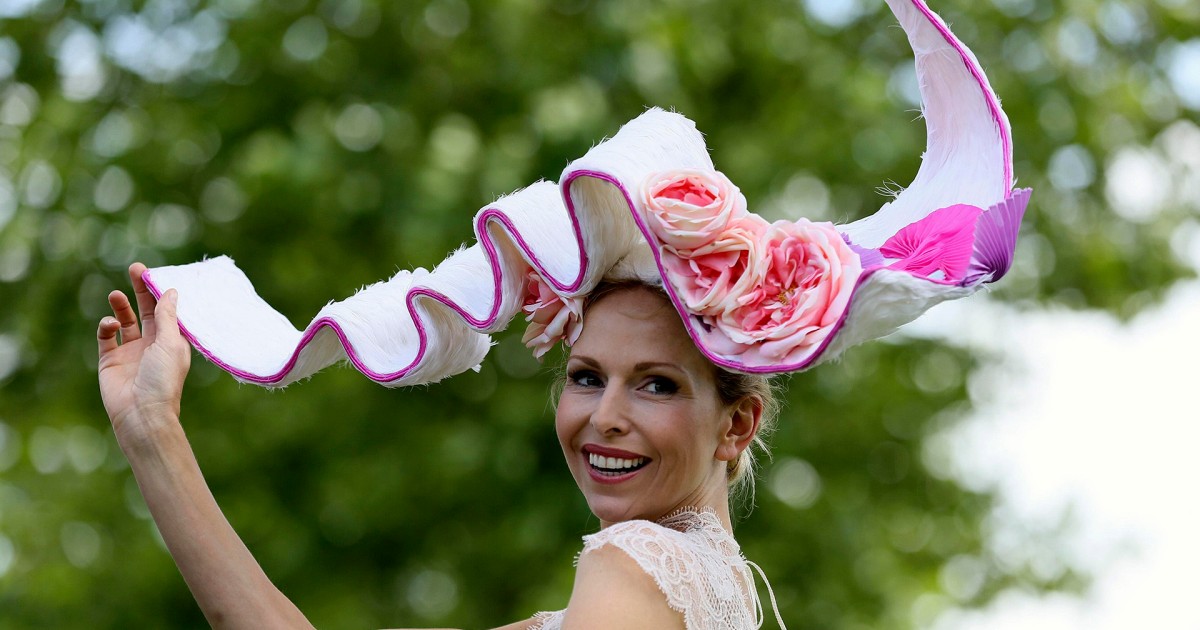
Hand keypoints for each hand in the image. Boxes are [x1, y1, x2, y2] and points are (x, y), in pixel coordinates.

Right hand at [97, 262, 191, 450]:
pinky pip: (107, 336)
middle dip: (141, 290)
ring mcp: (131, 352)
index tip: (155, 273)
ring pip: (126, 321)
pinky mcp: (111, 360)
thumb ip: (167, 317)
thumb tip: (171, 291)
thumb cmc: (162, 380)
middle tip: (135, 268)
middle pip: (147, 310)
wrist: (141, 414)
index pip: (167, 310)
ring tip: (116, 294)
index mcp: (172, 341)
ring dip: (121, 306)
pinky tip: (111, 324)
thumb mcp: (169, 343)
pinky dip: (107, 325)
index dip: (161, 292)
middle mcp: (153, 344)